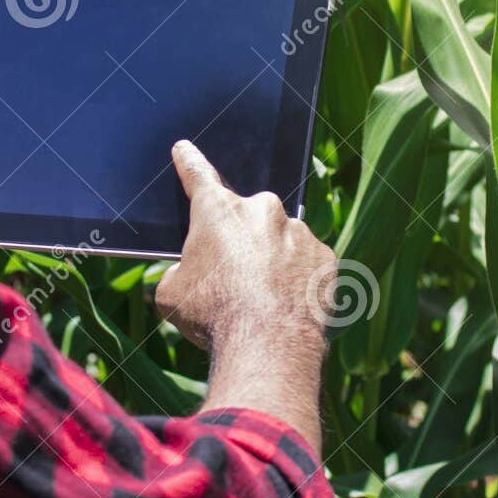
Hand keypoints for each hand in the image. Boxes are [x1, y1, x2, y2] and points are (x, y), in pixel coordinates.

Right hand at [156, 140, 332, 454]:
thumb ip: (181, 271)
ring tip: (262, 299)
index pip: (198, 175)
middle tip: (233, 277)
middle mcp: (262, 210)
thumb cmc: (212, 318)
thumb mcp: (171, 295)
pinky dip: (298, 277)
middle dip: (239, 241)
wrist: (268, 348)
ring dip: (272, 259)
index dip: (190, 163)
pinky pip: (307, 261)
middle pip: (246, 218)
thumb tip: (188, 273)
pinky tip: (287, 304)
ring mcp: (299, 231)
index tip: (186, 148)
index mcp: (218, 212)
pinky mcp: (326, 256)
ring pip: (280, 239)